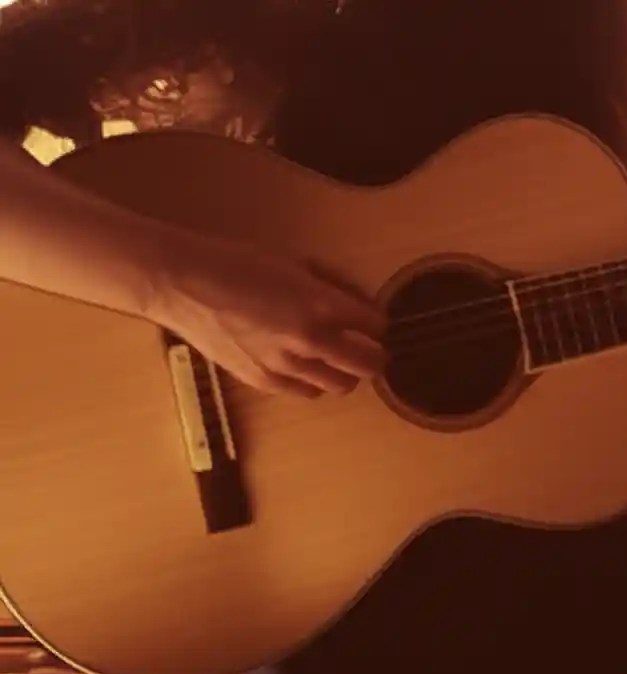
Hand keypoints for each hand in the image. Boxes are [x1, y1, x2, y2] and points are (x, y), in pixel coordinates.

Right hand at [149, 235, 386, 397]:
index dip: (377, 323)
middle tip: (371, 350)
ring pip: (341, 386)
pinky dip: (312, 382)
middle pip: (369, 365)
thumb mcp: (294, 265)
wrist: (184, 285)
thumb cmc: (239, 264)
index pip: (376, 326)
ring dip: (345, 373)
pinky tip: (303, 367)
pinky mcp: (264, 382)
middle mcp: (312, 340)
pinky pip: (305, 392)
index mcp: (323, 305)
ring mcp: (288, 366)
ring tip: (336, 361)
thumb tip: (356, 304)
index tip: (371, 322)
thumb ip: (330, 287)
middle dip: (375, 357)